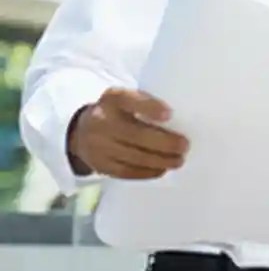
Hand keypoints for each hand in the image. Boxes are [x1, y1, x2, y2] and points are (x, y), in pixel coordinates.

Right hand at [67, 87, 187, 179]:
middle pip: (134, 134)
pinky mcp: (99, 165)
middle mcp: (101, 121)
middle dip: (163, 142)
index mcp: (113, 99)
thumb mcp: (128, 99)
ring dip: (160, 160)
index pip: (129, 100)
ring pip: (133, 156)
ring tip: (178, 160)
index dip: (150, 107)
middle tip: (184, 146)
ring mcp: (97, 145)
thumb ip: (148, 105)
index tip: (170, 114)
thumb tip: (183, 119)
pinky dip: (147, 172)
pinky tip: (161, 169)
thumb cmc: (120, 112)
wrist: (82, 131)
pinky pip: (126, 171)